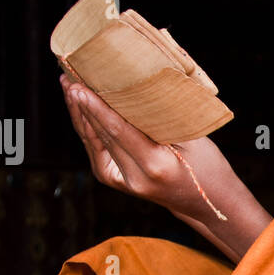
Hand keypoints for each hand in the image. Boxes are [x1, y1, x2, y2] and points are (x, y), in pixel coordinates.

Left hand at [60, 74, 236, 222]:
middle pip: (100, 134)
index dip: (96, 107)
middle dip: (82, 102)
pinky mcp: (113, 179)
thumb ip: (162, 118)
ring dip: (78, 110)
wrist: (206, 202)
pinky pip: (95, 146)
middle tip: (68, 72)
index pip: (118, 131)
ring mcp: (121, 181)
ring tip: (66, 81)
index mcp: (155, 166)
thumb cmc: (206, 165)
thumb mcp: (192, 138)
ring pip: (92, 139)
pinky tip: (78, 103)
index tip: (79, 85)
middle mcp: (133, 177)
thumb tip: (135, 85)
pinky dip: (86, 123)